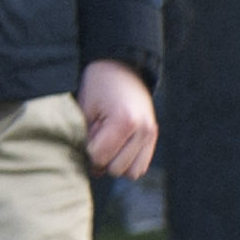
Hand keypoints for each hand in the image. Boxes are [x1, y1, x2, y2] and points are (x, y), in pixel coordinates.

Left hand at [77, 60, 159, 179]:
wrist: (121, 67)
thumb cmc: (98, 86)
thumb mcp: (86, 109)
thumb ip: (87, 140)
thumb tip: (94, 171)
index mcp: (124, 120)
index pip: (100, 157)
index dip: (87, 151)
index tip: (85, 136)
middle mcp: (143, 130)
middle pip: (116, 169)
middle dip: (101, 159)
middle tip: (96, 138)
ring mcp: (151, 134)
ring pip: (131, 172)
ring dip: (115, 164)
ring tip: (108, 143)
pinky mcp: (154, 136)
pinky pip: (141, 166)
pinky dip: (127, 162)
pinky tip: (118, 147)